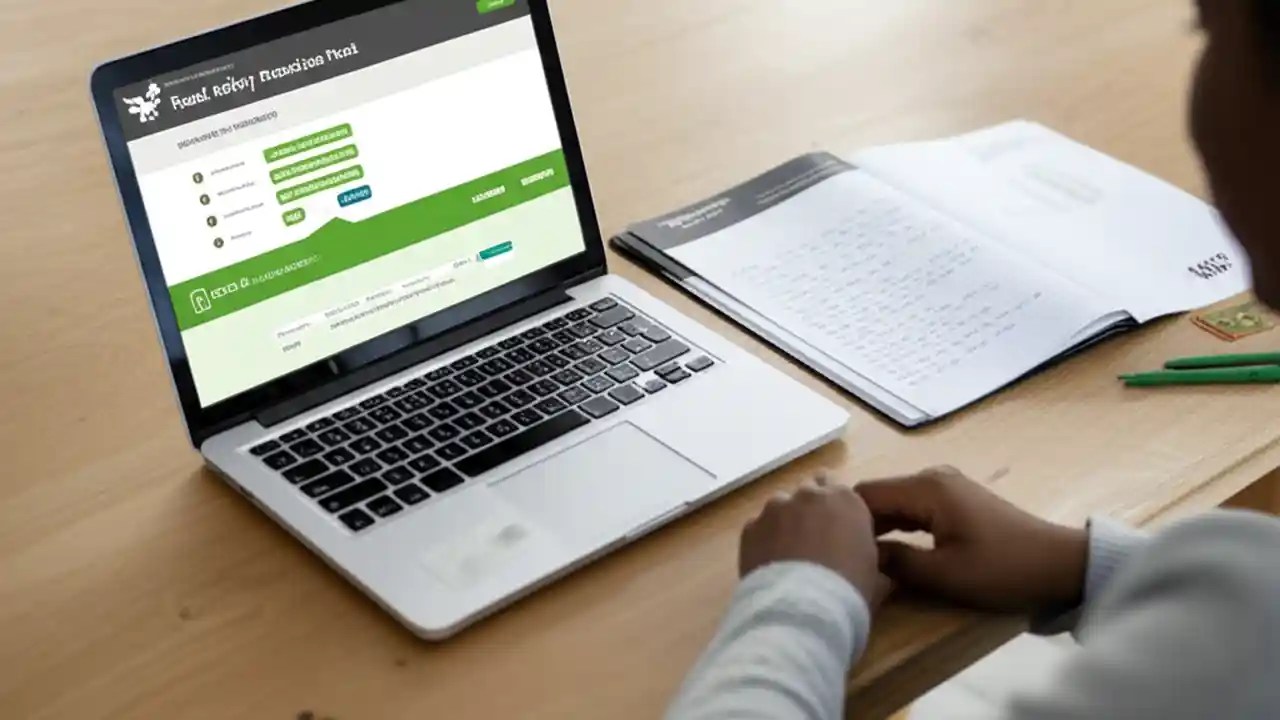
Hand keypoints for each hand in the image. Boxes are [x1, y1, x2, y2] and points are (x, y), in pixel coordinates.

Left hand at [741, 475, 890, 609]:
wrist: (801, 610)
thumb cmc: (848, 591)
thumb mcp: (874, 575)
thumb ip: (870, 558)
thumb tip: (876, 569)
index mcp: (845, 499)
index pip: (837, 486)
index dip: (834, 506)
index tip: (834, 523)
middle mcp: (809, 494)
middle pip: (807, 492)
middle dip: (808, 510)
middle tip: (811, 539)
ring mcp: (775, 508)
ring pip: (780, 506)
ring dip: (784, 522)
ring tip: (787, 554)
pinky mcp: (750, 527)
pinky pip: (758, 527)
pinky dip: (763, 540)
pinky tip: (768, 564)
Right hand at [856, 466, 1087, 612]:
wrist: (1060, 566)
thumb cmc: (1003, 569)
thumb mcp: (945, 574)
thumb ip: (896, 562)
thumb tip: (858, 558)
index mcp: (926, 488)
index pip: (865, 495)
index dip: (843, 521)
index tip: (828, 550)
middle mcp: (932, 478)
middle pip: (878, 496)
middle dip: (857, 524)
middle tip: (838, 557)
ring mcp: (945, 488)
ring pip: (894, 503)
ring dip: (877, 528)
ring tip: (857, 558)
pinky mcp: (955, 501)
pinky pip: (912, 509)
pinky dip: (897, 527)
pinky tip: (888, 551)